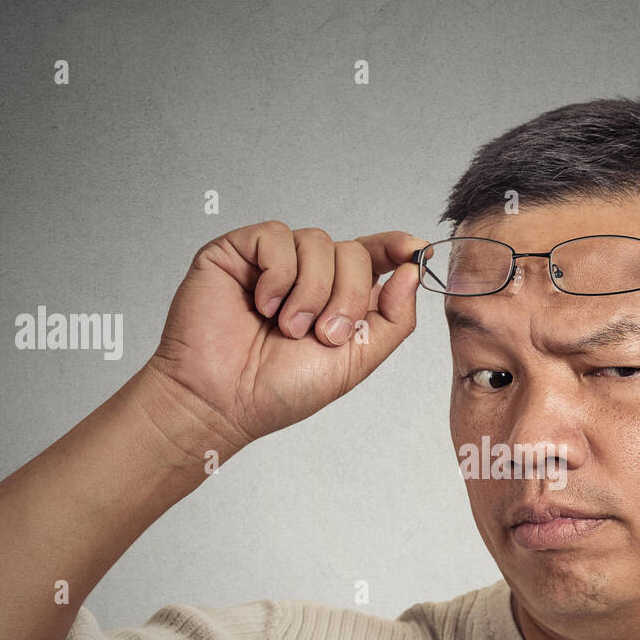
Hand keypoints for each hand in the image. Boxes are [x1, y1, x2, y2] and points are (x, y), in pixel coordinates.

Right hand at [144, 221, 428, 453]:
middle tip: (324, 336)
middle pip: (352, 251)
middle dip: (347, 296)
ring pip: (317, 242)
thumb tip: (415, 270)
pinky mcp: (237, 251)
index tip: (417, 249)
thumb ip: (393, 318)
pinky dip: (278, 275)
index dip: (396, 246)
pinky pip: (276, 237)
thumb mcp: (357, 360)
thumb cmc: (280, 389)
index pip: (374, 256)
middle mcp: (307, 275)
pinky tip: (263, 305)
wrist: (223, 402)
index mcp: (338, 298)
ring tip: (288, 328)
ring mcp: (273, 262)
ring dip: (312, 292)